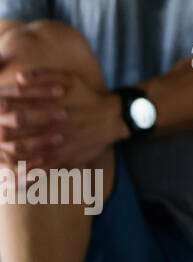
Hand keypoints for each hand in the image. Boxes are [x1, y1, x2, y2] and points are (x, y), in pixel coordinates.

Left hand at [3, 69, 125, 168]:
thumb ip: (44, 76)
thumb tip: (19, 79)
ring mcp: (57, 146)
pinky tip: (9, 184)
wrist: (113, 117)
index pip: (15, 112)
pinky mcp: (64, 159)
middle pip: (14, 135)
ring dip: (6, 156)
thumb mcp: (70, 79)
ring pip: (24, 155)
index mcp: (48, 109)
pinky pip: (40, 171)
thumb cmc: (88, 96)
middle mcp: (50, 129)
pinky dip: (23, 178)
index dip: (0, 113)